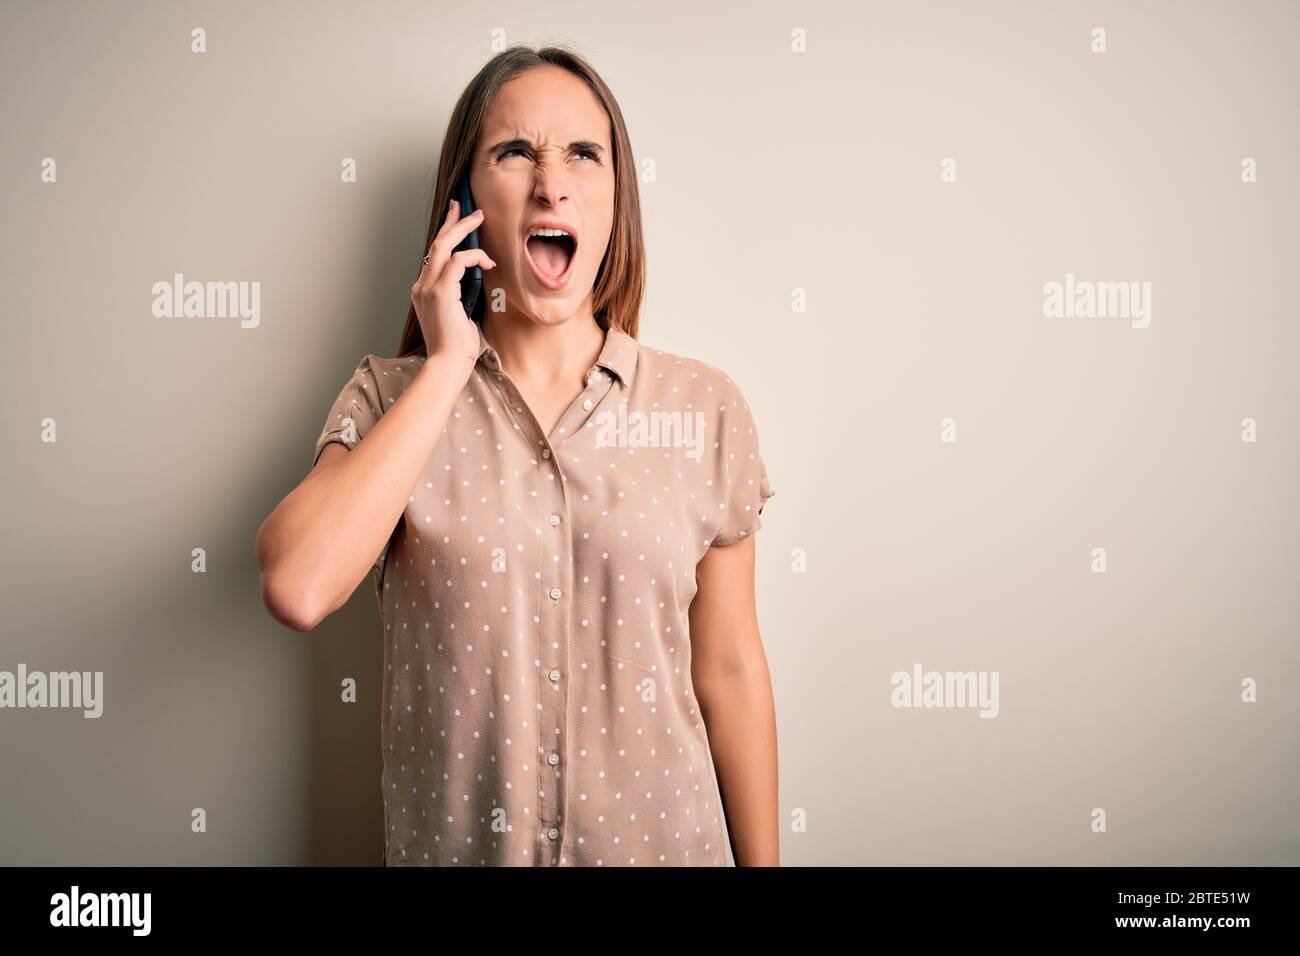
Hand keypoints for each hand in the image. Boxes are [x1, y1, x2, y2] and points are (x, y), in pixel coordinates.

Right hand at [411, 198, 495, 375]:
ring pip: (444, 246)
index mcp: (424, 291)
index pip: (434, 256)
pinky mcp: (441, 291)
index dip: (446, 235)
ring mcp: (428, 287)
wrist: (448, 363)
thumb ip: (462, 296)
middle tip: (466, 207)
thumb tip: (478, 282)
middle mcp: (422, 285)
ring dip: (463, 230)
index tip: (457, 220)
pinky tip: (489, 262)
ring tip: (479, 218)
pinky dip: (475, 257)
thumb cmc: (456, 346)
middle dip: (452, 222)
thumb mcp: (460, 315)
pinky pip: (458, 262)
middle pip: (436, 244)